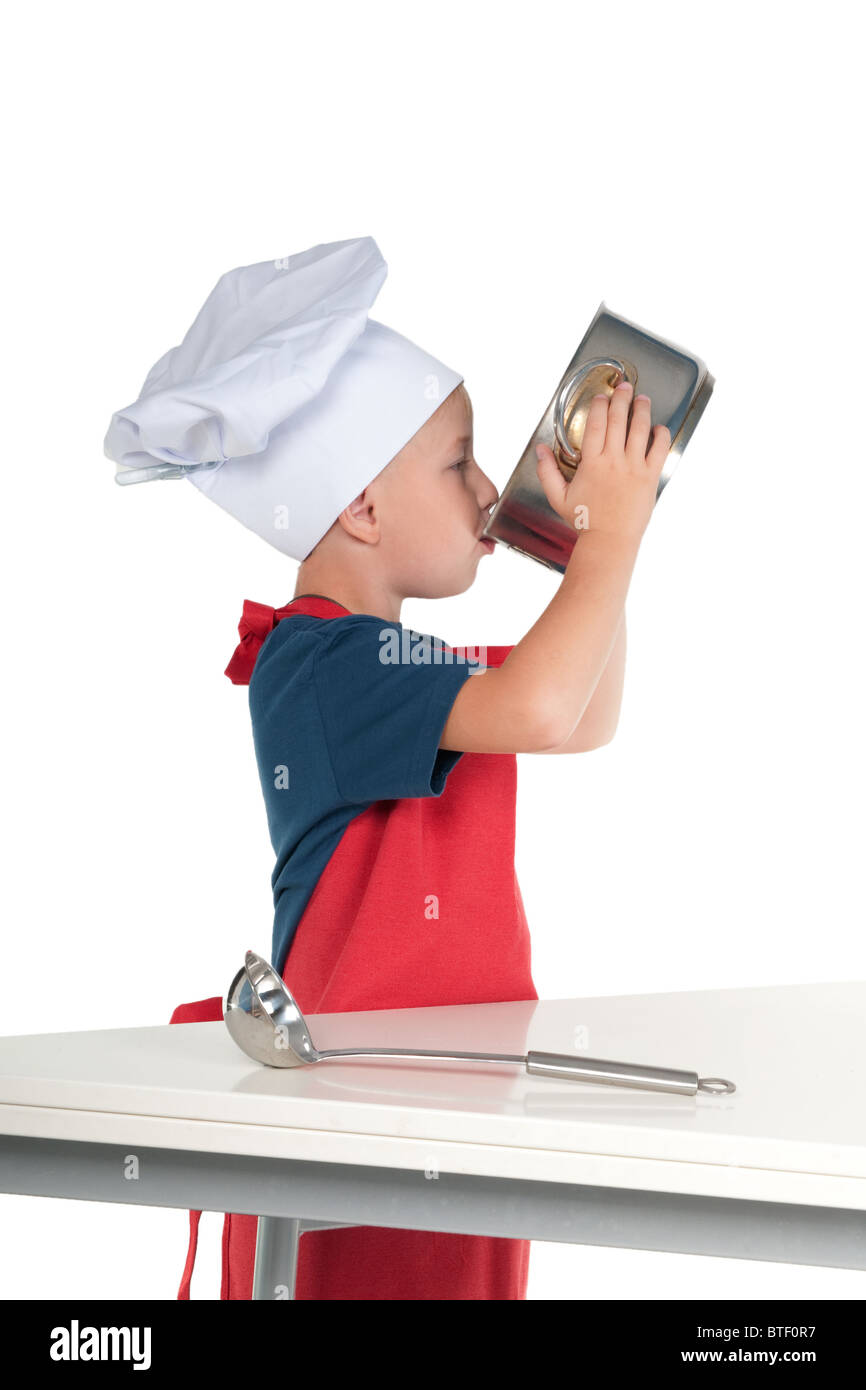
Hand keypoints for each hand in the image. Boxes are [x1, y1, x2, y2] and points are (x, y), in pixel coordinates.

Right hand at [535, 382, 670, 541]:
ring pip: (640, 429)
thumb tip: (540, 451)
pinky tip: (658, 428)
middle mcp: (614, 461)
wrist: (610, 541)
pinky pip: (659, 449)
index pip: (595, 425)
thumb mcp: (559, 497)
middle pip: (618, 420)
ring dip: (642, 410)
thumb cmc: (585, 521)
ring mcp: (634, 468)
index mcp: (592, 464)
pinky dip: (660, 435)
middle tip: (624, 387)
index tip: (601, 397)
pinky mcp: (650, 477)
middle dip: (621, 399)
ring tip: (642, 399)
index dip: (598, 407)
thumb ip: (547, 472)